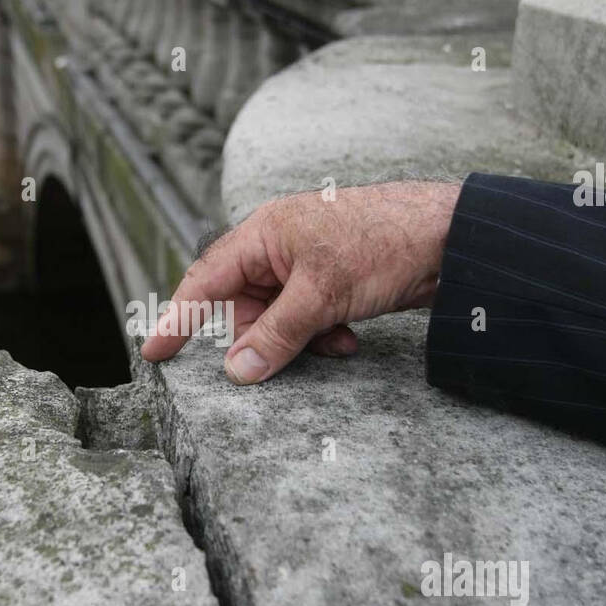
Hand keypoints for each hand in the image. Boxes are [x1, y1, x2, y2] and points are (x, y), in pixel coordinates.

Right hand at [141, 182, 460, 383]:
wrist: (452, 236)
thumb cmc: (384, 245)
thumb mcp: (323, 295)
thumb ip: (276, 335)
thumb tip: (237, 371)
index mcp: (263, 235)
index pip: (204, 281)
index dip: (176, 318)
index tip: (153, 353)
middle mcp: (278, 246)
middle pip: (243, 306)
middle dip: (263, 338)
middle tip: (282, 360)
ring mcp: (306, 263)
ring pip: (277, 317)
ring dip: (299, 340)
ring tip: (334, 343)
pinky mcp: (332, 279)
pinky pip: (306, 317)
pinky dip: (321, 334)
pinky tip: (348, 339)